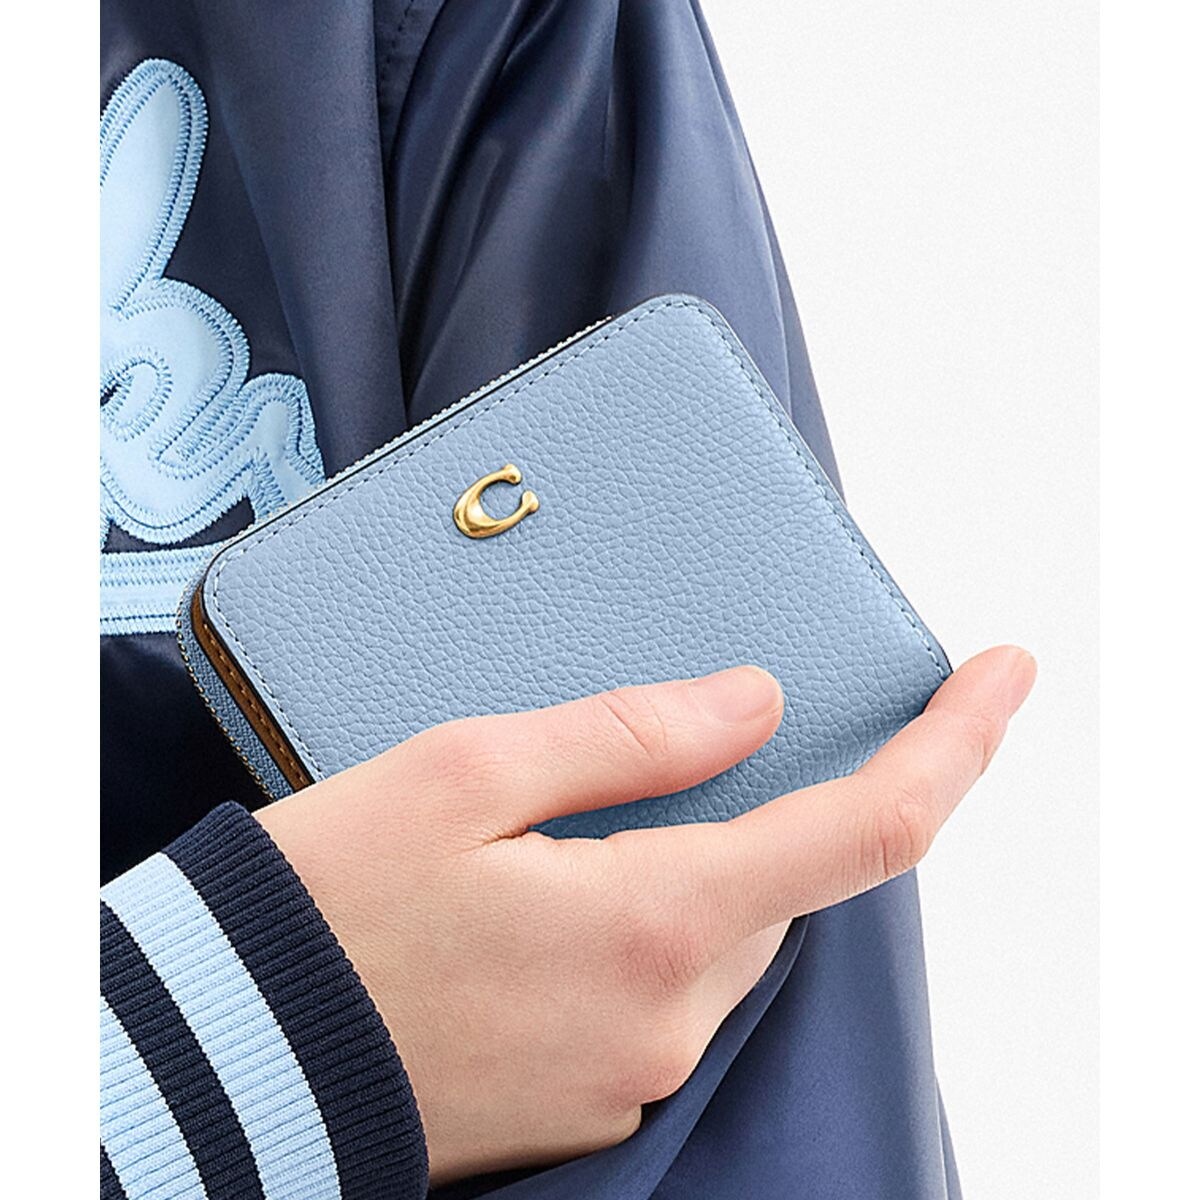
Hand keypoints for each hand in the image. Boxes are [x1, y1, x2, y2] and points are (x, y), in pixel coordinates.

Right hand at [257, 645, 1034, 1183]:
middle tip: (677, 744)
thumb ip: (632, 734)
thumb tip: (755, 706)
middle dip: (764, 805)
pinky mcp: (589, 1095)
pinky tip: (550, 893)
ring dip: (689, 863)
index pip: (868, 829)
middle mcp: (666, 1016)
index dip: (953, 745)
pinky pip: (662, 986)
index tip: (1002, 674)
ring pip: (720, 933)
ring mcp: (631, 1071)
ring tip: (573, 825)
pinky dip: (645, 920)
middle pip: (780, 881)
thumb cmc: (328, 902)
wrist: (224, 1055)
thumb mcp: (468, 772)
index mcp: (654, 920)